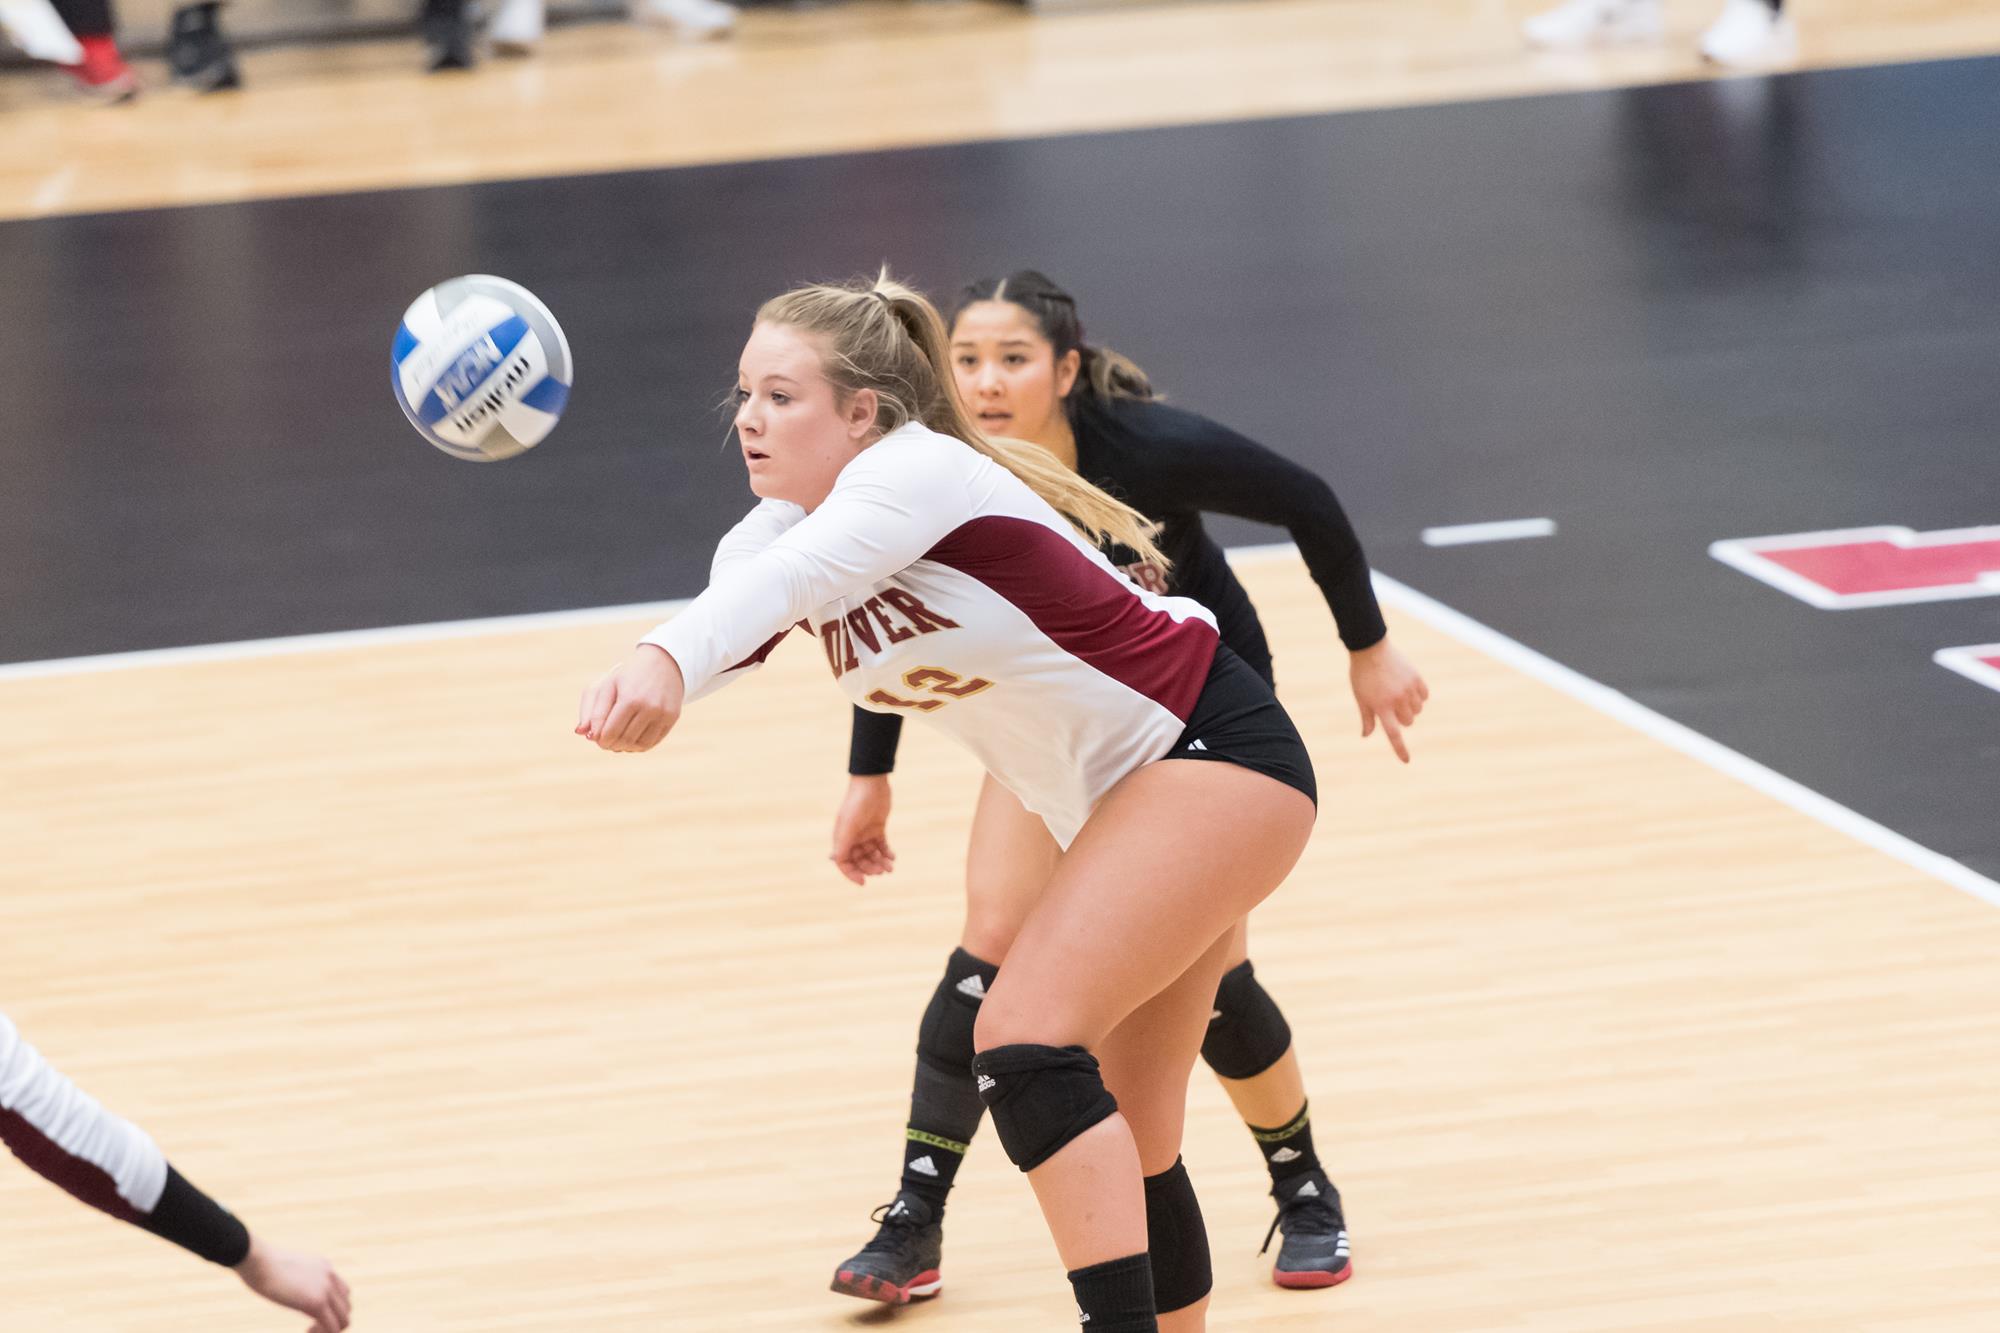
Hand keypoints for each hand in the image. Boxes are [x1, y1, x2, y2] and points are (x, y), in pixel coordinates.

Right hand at [234, 1234, 351, 1331]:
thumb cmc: (260, 1264)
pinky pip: (332, 1327)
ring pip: (344, 1319)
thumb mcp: (283, 1268)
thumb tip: (287, 1286)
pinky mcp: (316, 1302)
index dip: (331, 1308)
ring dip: (330, 1330)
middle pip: (346, 1306)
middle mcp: (329, 1277)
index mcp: (323, 1267)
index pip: (342, 1292)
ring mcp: (325, 1289)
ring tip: (310, 1330)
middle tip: (311, 1327)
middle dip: (332, 1321)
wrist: (258, 1259)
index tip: (312, 1314)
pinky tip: (306, 1331)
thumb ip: (293, 1277)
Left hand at [577, 645, 684, 752]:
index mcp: (630, 698)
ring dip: (625, 747)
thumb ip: (593, 710)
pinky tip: (631, 740)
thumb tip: (584, 734)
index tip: (596, 738)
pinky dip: (639, 746)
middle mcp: (649, 707)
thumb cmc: (629, 675)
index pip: (610, 732)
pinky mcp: (672, 718)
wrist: (663, 662)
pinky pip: (653, 742)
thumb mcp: (607, 685)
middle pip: (625, 740)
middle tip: (605, 742)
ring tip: (618, 741)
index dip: (600, 740)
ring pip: (639, 745)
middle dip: (611, 744)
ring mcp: (663, 714)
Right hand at [830, 774, 895, 884]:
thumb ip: (842, 843)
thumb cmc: (857, 802)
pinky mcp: (878, 828)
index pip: (843, 863)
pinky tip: (893, 857)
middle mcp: (852, 838)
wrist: (872, 783)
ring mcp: (865, 833)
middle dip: (870, 868)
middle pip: (859, 861)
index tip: (864, 882)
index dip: (852, 874)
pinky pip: (882, 846)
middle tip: (882, 870)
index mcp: (841, 838)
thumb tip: (835, 861)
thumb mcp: (848, 825)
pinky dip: (887, 853)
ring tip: (890, 867)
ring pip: (872, 855)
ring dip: (880, 863)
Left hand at [1348, 635, 1428, 763]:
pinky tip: (1409, 689)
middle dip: (1401, 718)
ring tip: (1398, 695)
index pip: (1393, 733)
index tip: (1406, 761)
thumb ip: (1367, 718)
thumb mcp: (1361, 698)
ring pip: (1417, 710)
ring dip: (1410, 708)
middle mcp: (1397, 700)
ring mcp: (1408, 688)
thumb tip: (1366, 735)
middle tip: (1391, 706)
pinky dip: (1419, 697)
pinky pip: (1425, 696)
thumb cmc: (1362, 676)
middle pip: (1408, 722)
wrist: (1371, 649)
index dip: (1400, 749)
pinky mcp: (1416, 678)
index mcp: (1381, 707)